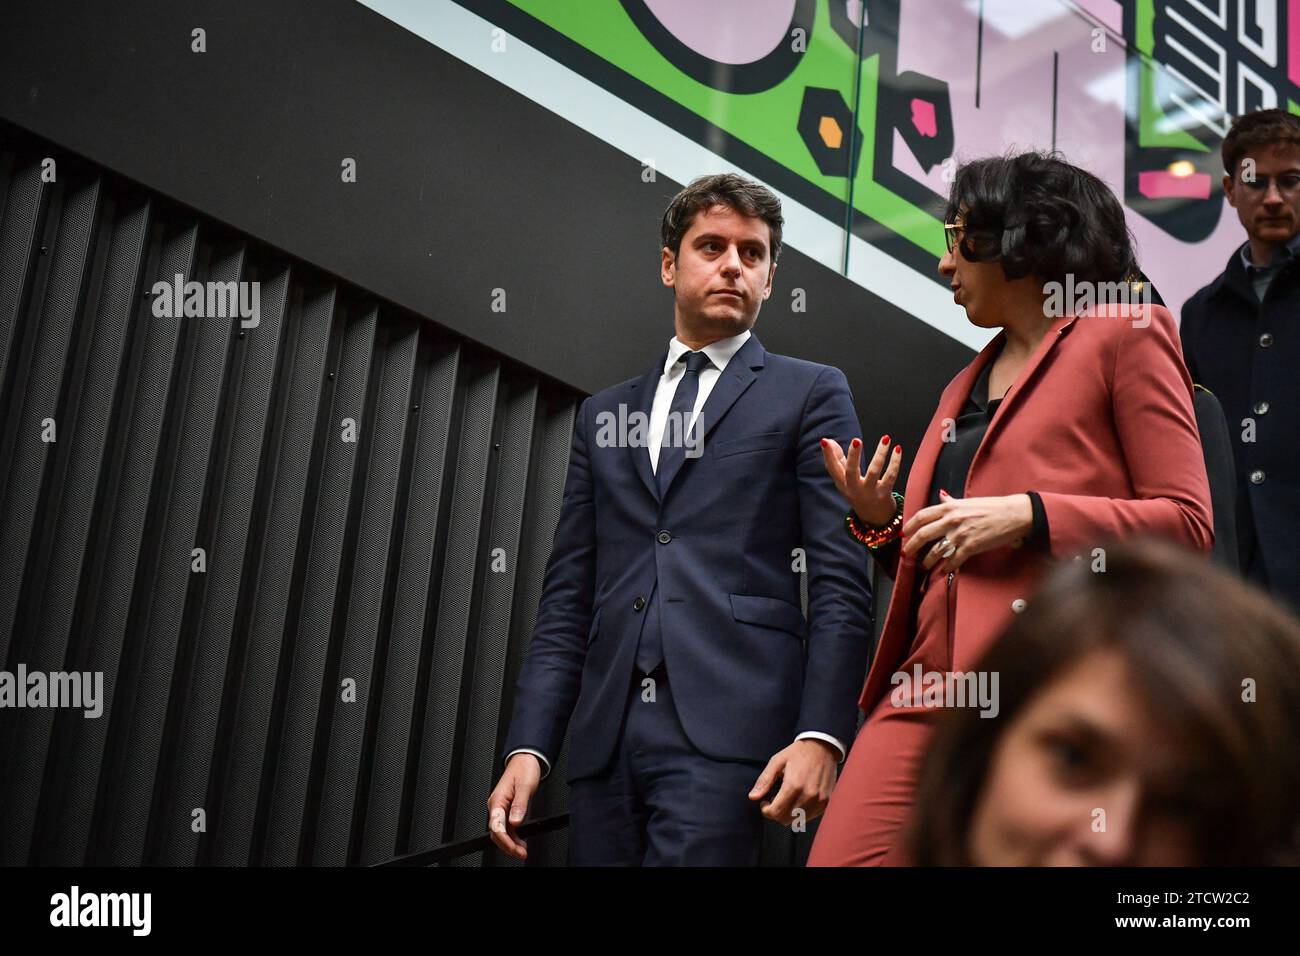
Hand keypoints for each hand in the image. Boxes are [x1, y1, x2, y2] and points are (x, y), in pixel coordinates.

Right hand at [486, 753, 542, 859]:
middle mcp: (496, 805)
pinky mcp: (507, 809)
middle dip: (507, 846)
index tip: (514, 848)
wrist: (526, 760)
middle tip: (520, 853)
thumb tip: (515, 822)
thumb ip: (520, 805)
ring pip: (502, 832)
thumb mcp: (525, 786)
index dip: (505, 839)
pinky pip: (507, 828)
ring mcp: (501, 808)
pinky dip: (513, 837)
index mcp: (497, 800)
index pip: (496, 826)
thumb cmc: (524, 769)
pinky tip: (520, 843)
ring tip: (522, 852)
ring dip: (510, 844)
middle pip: (497, 832)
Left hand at [748, 739, 838, 824]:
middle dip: (776, 813)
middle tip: (774, 801)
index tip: (764, 803)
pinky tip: (798, 799)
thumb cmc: (798, 753)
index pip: (776, 812)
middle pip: (785, 819)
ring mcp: (819, 800)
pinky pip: (809, 817)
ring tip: (787, 798)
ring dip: (788, 813)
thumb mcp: (777, 761)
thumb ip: (764, 780)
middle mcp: (808, 795)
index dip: (766, 811)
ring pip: (797, 820)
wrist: (823, 747)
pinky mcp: (826, 802)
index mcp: (794, 785)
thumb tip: (753, 797)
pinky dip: (801, 812)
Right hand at [821, 435, 902, 526]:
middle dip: (853, 456)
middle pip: (851, 472)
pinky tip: (897, 450)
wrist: (874, 517)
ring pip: (874, 472)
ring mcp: (869, 492)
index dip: (828, 456)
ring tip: (885, 439)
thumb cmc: (858, 492)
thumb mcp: (845, 479)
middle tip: (856, 440)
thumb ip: (837, 459)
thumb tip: (826, 440)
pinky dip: (895, 462)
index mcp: (843, 484)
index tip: (824, 441)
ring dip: (880, 454)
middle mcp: (854, 489)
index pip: (832, 469)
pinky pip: (890, 476)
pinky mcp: (884, 494)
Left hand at [901, 491, 1033, 571]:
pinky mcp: (970, 547)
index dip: (909, 526)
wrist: (1012, 514)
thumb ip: (952, 502)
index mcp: (949, 507)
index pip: (921, 516)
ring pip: (936, 550)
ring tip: (925, 565)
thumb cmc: (991, 507)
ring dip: (928, 560)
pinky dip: (947, 567)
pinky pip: (953, 560)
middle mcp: (951, 520)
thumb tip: (942, 496)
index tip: (904, 534)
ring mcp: (960, 534)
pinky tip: (945, 570)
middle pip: (923, 534)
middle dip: (911, 546)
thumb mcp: (968, 501)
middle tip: (906, 554)